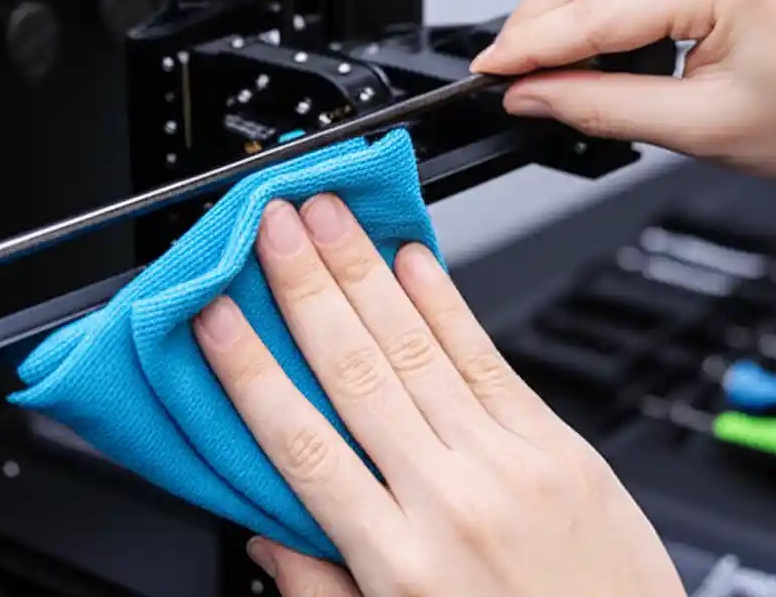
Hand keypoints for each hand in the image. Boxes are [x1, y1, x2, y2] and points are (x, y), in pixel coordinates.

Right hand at [193, 196, 684, 596]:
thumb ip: (324, 591)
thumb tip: (266, 540)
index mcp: (395, 561)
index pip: (301, 446)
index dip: (250, 372)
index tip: (215, 316)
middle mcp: (448, 501)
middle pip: (355, 373)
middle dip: (305, 288)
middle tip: (271, 225)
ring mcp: (508, 465)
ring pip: (418, 351)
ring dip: (365, 273)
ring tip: (329, 216)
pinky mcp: (559, 447)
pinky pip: (489, 361)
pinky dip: (447, 304)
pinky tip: (415, 260)